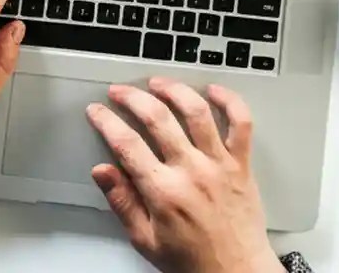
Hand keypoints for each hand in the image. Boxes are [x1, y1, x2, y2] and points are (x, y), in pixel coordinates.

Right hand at [87, 78, 282, 272]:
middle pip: (158, 118)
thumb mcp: (145, 240)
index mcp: (164, 192)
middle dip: (133, 97)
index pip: (127, 144)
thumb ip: (122, 202)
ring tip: (158, 83)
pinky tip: (213, 90)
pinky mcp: (241, 164)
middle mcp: (192, 172)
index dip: (107, 122)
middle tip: (120, 91)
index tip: (97, 112)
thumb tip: (103, 172)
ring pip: (197, 112)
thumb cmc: (193, 261)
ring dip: (174, 90)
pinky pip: (240, 123)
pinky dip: (229, 101)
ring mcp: (219, 164)